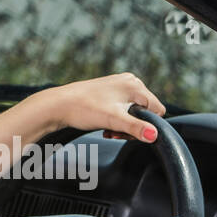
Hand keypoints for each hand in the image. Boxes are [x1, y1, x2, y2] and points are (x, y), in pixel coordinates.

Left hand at [36, 72, 166, 142]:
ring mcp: (119, 85)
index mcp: (135, 85)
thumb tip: (155, 135)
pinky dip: (116, 119)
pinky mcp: (110, 91)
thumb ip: (136, 128)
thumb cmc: (84, 109)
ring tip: (108, 129)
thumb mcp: (114, 121)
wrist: (59, 105)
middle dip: (132, 126)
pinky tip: (105, 125)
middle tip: (115, 132)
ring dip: (123, 125)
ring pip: (133, 111)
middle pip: (145, 111)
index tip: (128, 133)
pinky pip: (122, 108)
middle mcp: (130, 81)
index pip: (157, 110)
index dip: (146, 126)